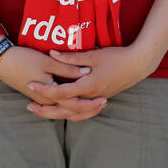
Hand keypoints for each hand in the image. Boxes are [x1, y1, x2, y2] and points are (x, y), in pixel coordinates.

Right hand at [0, 44, 105, 120]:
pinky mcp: (35, 93)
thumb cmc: (23, 59)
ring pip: (62, 108)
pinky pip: (54, 103)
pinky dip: (66, 104)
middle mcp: (46, 99)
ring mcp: (40, 98)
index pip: (75, 104)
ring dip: (77, 107)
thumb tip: (86, 71)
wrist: (0, 61)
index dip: (91, 103)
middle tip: (103, 103)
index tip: (104, 98)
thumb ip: (67, 67)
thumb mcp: (47, 61)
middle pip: (70, 110)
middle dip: (87, 109)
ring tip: (91, 104)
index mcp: (51, 93)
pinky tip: (72, 98)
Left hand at [35, 46, 153, 115]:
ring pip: (72, 114)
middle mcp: (91, 97)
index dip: (44, 89)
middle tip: (29, 105)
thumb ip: (72, 57)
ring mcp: (96, 100)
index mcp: (88, 86)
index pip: (61, 92)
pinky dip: (70, 114)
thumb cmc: (117, 57)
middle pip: (64, 109)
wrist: (138, 65)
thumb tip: (52, 53)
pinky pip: (82, 113)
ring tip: (41, 110)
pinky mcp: (100, 99)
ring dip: (56, 113)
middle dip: (45, 109)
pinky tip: (63, 111)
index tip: (30, 85)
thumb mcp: (93, 55)